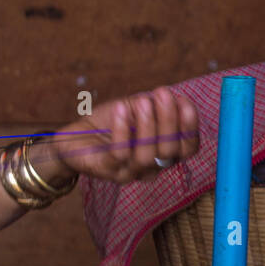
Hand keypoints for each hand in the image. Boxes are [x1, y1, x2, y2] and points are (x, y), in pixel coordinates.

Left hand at [47, 86, 200, 184]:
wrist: (74, 135)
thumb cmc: (109, 122)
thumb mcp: (135, 109)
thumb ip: (155, 106)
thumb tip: (177, 98)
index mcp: (164, 154)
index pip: (188, 148)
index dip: (190, 127)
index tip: (184, 101)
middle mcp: (151, 167)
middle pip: (170, 151)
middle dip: (169, 120)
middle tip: (163, 93)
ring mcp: (129, 172)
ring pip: (147, 156)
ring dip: (147, 124)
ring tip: (141, 101)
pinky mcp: (107, 171)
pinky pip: (120, 153)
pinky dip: (122, 130)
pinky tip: (120, 109)